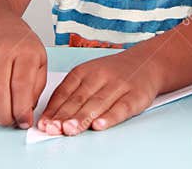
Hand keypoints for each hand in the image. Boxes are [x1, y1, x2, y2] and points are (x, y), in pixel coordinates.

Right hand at [0, 18, 46, 128]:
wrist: (0, 29)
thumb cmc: (24, 48)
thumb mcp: (40, 62)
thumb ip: (36, 88)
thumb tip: (26, 113)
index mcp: (23, 52)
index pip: (20, 85)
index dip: (22, 109)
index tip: (26, 121)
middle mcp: (0, 55)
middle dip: (5, 116)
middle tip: (14, 123)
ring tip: (6, 118)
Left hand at [36, 49, 163, 135]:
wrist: (147, 62)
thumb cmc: (113, 74)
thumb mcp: (89, 76)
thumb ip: (71, 95)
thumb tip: (50, 119)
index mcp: (84, 71)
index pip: (64, 92)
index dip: (54, 109)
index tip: (44, 124)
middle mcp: (100, 76)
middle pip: (79, 99)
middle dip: (64, 116)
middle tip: (53, 128)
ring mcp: (119, 85)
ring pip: (98, 103)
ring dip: (82, 118)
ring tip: (70, 130)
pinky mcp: (136, 95)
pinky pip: (121, 107)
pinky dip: (110, 117)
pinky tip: (99, 126)